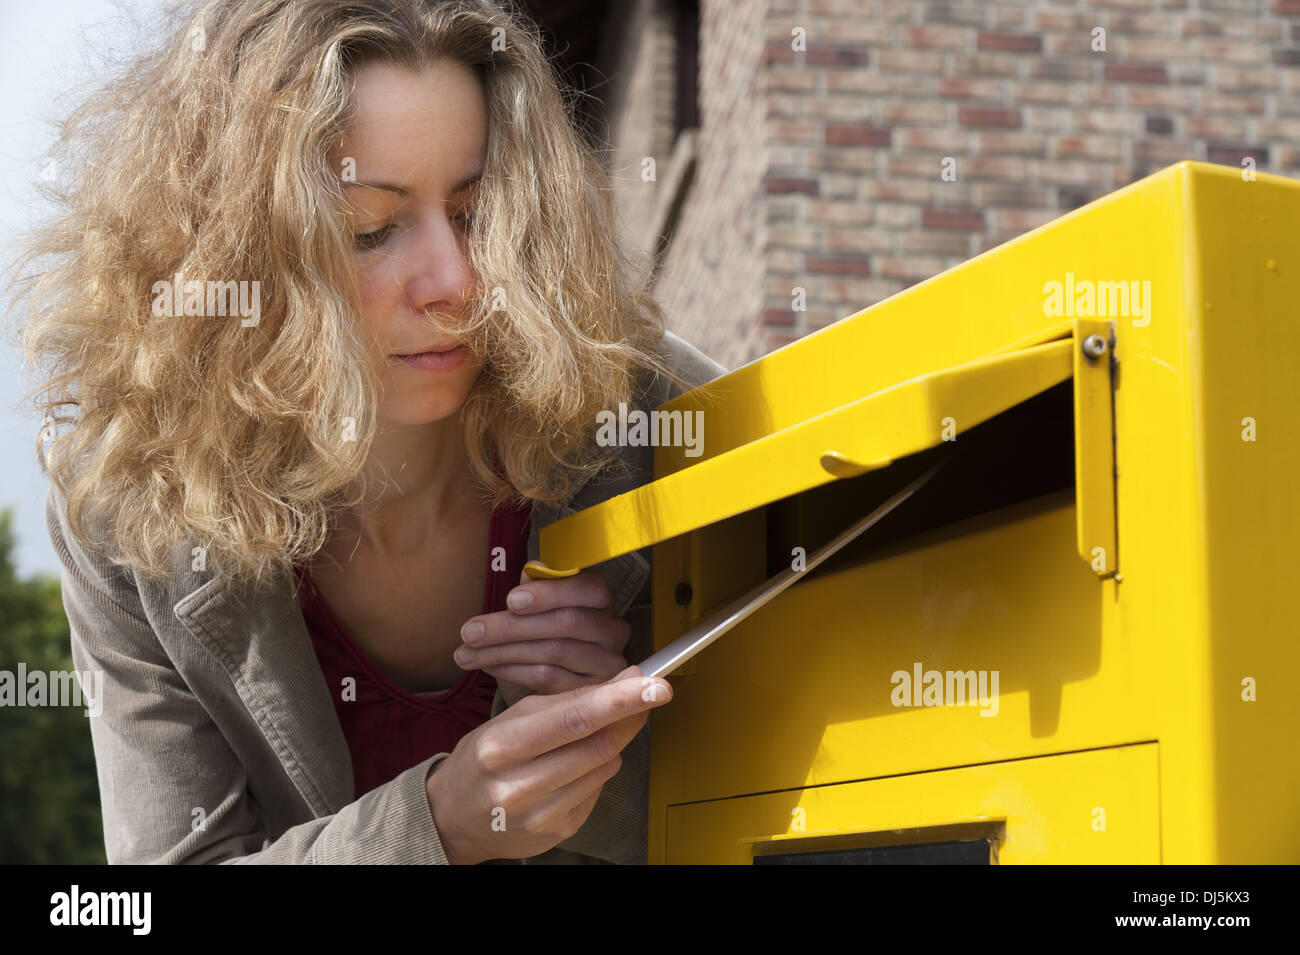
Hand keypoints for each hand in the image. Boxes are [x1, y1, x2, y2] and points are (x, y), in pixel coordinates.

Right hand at [425, 666, 671, 863]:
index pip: (575, 718)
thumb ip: (567, 701)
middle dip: (631, 715)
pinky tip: (575, 766)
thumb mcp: (511, 719)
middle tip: (650, 692)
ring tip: (594, 733)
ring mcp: (541, 814)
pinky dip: (598, 770)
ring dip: (613, 742)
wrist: (453, 818)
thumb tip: (623, 680)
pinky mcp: (558, 832)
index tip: (655, 685)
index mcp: (503, 745)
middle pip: (598, 744)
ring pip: (605, 766)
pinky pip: (598, 789)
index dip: (621, 700)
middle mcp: (520, 785)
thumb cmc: (484, 759)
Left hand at [455, 566, 631, 706]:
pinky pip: (547, 678)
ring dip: (502, 651)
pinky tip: (488, 666)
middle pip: (566, 623)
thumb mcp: (536, 607)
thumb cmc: (542, 633)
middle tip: (469, 631)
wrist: (548, 682)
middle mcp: (613, 630)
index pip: (589, 588)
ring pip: (553, 652)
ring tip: (466, 652)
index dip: (550, 592)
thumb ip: (536, 587)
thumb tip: (533, 569)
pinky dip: (511, 671)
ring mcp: (607, 664)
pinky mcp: (592, 693)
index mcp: (601, 598)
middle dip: (511, 626)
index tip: (510, 601)